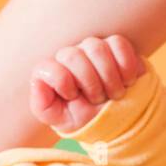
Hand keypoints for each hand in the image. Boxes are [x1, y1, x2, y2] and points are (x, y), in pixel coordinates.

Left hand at [29, 34, 145, 133]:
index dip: (63, 83)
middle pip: (74, 56)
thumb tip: (38, 82)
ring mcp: (92, 49)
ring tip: (114, 94)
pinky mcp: (115, 47)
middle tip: (99, 99)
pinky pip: (119, 44)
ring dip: (109, 77)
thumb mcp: (61, 120)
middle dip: (90, 83)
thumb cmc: (83, 119)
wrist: (114, 121)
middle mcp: (71, 56)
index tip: (74, 97)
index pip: (48, 67)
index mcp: (53, 72)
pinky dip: (126, 66)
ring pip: (97, 48)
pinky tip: (127, 81)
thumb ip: (43, 106)